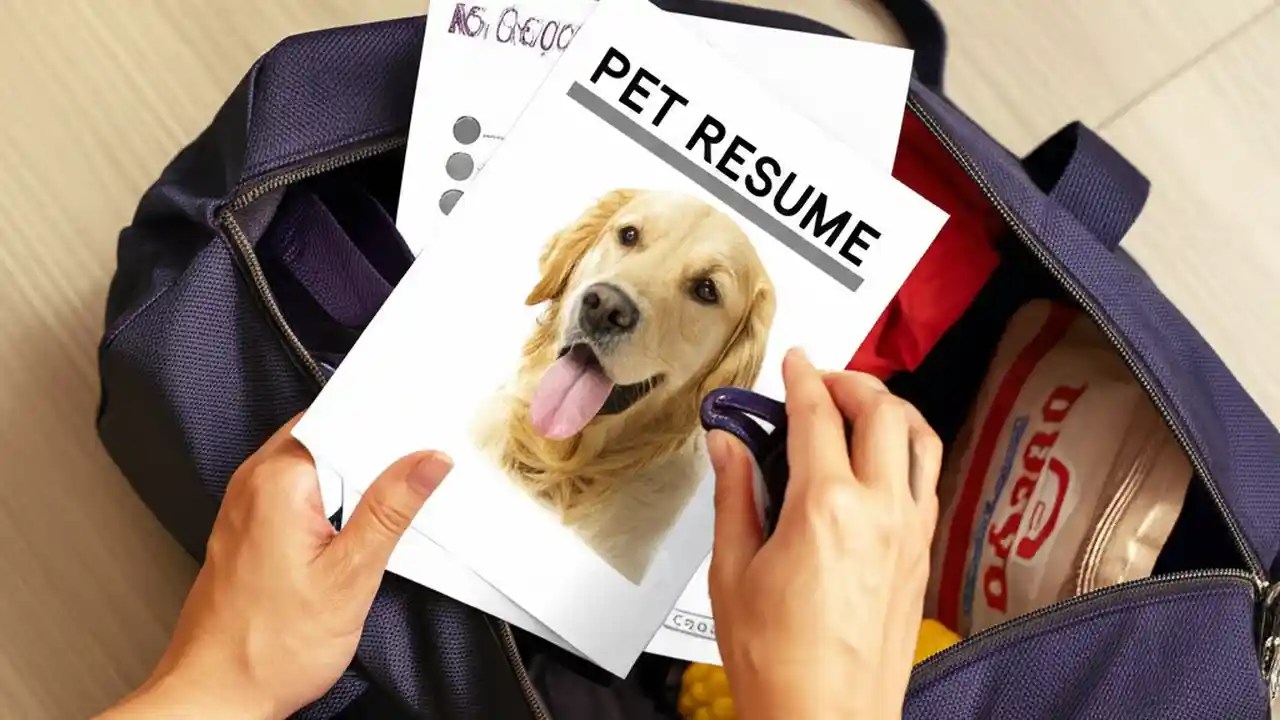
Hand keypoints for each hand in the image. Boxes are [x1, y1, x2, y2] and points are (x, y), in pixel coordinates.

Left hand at [97, 415, 451, 719]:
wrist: (216, 696)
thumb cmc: (267, 648)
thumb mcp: (351, 574)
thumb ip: (391, 508)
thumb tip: (427, 462)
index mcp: (278, 479)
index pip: (344, 418)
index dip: (390, 425)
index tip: (425, 440)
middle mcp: (254, 483)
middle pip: (331, 437)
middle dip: (376, 452)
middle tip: (418, 475)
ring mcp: (248, 504)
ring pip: (317, 464)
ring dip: (354, 480)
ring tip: (387, 511)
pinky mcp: (251, 528)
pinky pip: (300, 491)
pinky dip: (332, 502)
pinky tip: (354, 532)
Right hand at [707, 349, 941, 719]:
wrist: (826, 719)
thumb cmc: (780, 664)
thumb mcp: (732, 571)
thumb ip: (735, 495)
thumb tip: (728, 446)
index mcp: (825, 508)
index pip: (818, 414)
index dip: (801, 376)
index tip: (793, 361)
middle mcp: (879, 512)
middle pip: (882, 410)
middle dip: (850, 380)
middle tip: (820, 380)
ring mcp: (909, 533)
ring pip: (921, 438)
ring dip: (891, 408)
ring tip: (859, 407)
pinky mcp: (921, 556)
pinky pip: (926, 479)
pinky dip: (908, 450)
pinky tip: (881, 459)